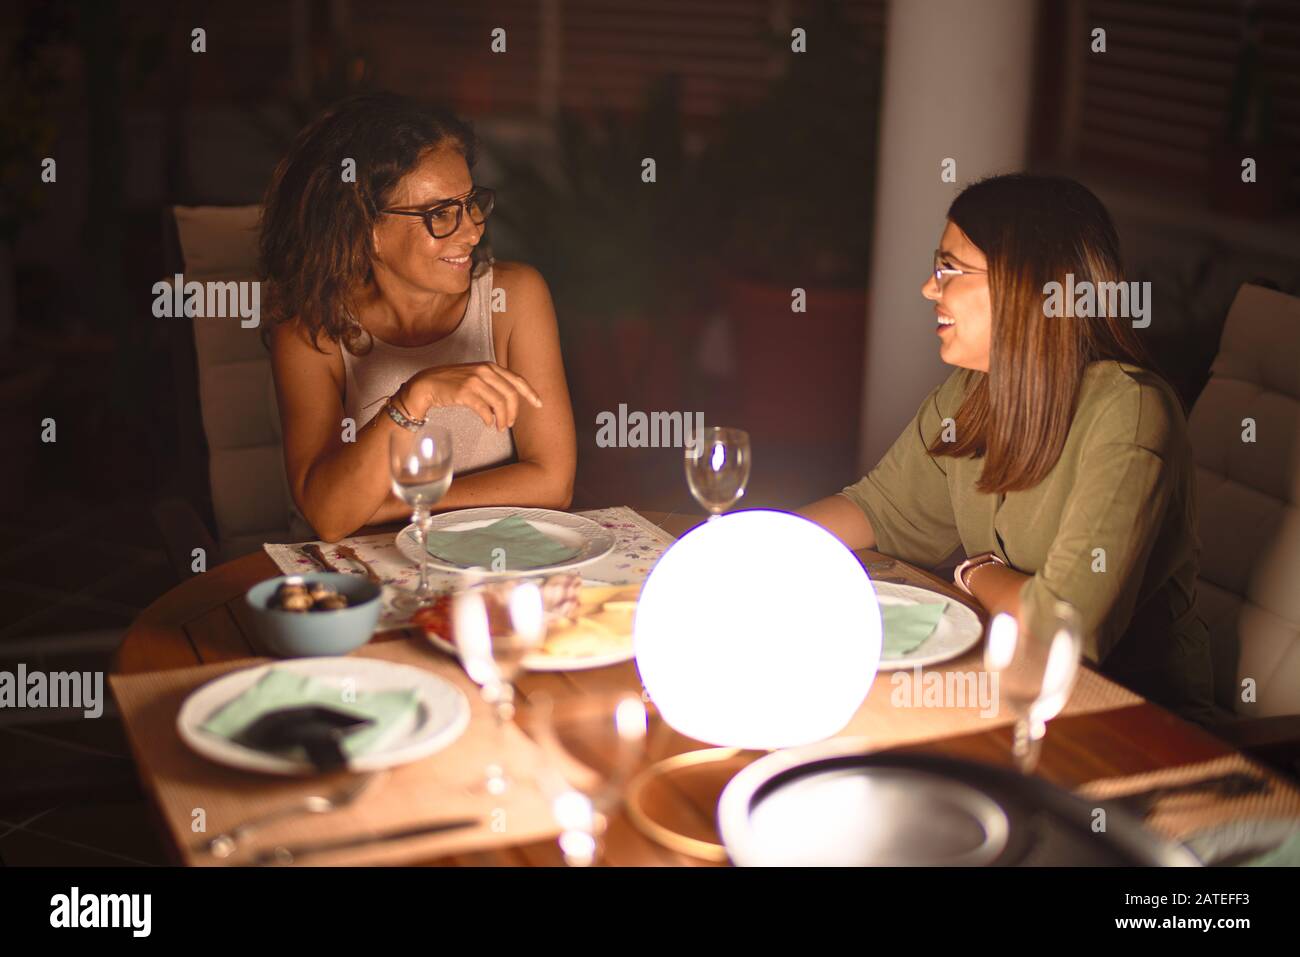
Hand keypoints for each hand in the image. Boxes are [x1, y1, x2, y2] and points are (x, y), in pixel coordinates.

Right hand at [404, 362, 542, 430]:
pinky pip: (484, 410)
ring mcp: (475, 381)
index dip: (530, 393)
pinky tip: (488, 423)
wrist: (427, 384)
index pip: (517, 380)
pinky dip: (489, 419)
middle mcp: (485, 371)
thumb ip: (494, 385)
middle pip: (510, 394)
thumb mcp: (476, 378)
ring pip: (500, 403)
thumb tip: (509, 405)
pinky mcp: (465, 392)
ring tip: (500, 427)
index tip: (539, 405)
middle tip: (510, 424)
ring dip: (502, 419)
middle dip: (514, 412)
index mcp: (490, 366)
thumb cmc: (453, 383)